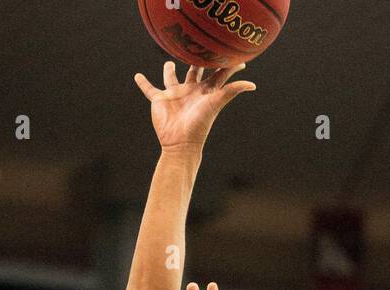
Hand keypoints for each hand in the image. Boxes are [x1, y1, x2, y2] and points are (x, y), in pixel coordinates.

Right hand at [134, 61, 255, 151]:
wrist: (181, 143)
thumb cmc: (200, 124)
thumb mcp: (216, 103)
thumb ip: (232, 91)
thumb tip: (252, 85)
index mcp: (205, 91)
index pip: (217, 74)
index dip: (226, 64)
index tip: (233, 54)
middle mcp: (191, 91)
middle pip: (195, 71)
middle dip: (197, 61)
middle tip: (198, 46)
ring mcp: (175, 95)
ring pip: (172, 79)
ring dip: (169, 70)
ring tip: (169, 61)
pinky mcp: (160, 100)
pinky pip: (149, 90)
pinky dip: (143, 83)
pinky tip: (137, 76)